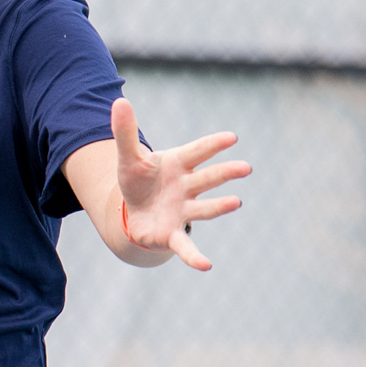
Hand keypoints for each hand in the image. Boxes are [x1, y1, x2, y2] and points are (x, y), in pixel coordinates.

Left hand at [113, 98, 250, 270]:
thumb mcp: (127, 157)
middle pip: (207, 178)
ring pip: (204, 208)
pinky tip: (206, 265)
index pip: (197, 152)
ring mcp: (183, 211)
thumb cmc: (138, 181)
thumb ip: (124, 132)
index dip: (213, 144)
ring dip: (220, 206)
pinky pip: (186, 245)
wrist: (133, 212)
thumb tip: (119, 100)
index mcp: (177, 165)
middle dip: (225, 172)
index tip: (232, 137)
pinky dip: (194, 256)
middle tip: (246, 167)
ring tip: (236, 201)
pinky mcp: (173, 234)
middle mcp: (186, 187)